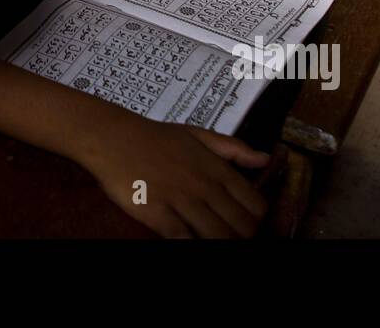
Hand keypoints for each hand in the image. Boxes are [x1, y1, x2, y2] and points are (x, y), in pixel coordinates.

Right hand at [80, 112, 269, 237]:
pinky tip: (188, 241)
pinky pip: (184, 240)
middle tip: (231, 238)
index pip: (256, 205)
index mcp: (217, 168)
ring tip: (212, 240)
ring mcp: (182, 200)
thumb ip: (234, 148)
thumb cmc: (155, 137)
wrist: (113, 137)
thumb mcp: (198, 134)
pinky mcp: (158, 213)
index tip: (247, 227)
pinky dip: (190, 245)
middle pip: (243, 227)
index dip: (257, 222)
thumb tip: (266, 159)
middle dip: (242, 238)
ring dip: (221, 244)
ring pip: (219, 237)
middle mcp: (204, 185)